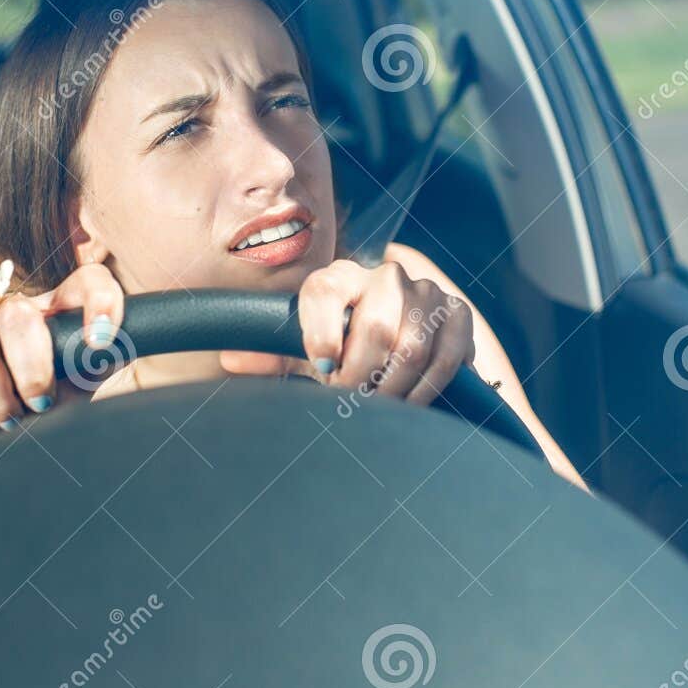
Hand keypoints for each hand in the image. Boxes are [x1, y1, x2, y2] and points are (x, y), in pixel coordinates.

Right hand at [0, 261, 124, 436]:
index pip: (88, 283)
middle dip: (31, 368)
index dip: (99, 301)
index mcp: (58, 313)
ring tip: (8, 423)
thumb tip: (135, 355)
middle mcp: (10, 310)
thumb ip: (112, 370)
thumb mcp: (86, 393)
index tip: (100, 342)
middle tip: (40, 403)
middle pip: (17, 315)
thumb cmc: (48, 415)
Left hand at [220, 259, 474, 403]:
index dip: (321, 332)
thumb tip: (229, 359)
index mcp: (338, 278)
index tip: (323, 369)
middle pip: (373, 326)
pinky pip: (446, 356)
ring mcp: (425, 292)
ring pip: (411, 345)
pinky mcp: (458, 314)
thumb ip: (272, 355)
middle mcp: (383, 276)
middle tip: (350, 403)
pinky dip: (427, 389)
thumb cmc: (342, 348)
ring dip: (393, 388)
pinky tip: (410, 405)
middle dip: (359, 376)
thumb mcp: (305, 351)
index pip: (324, 291)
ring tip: (379, 410)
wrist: (403, 336)